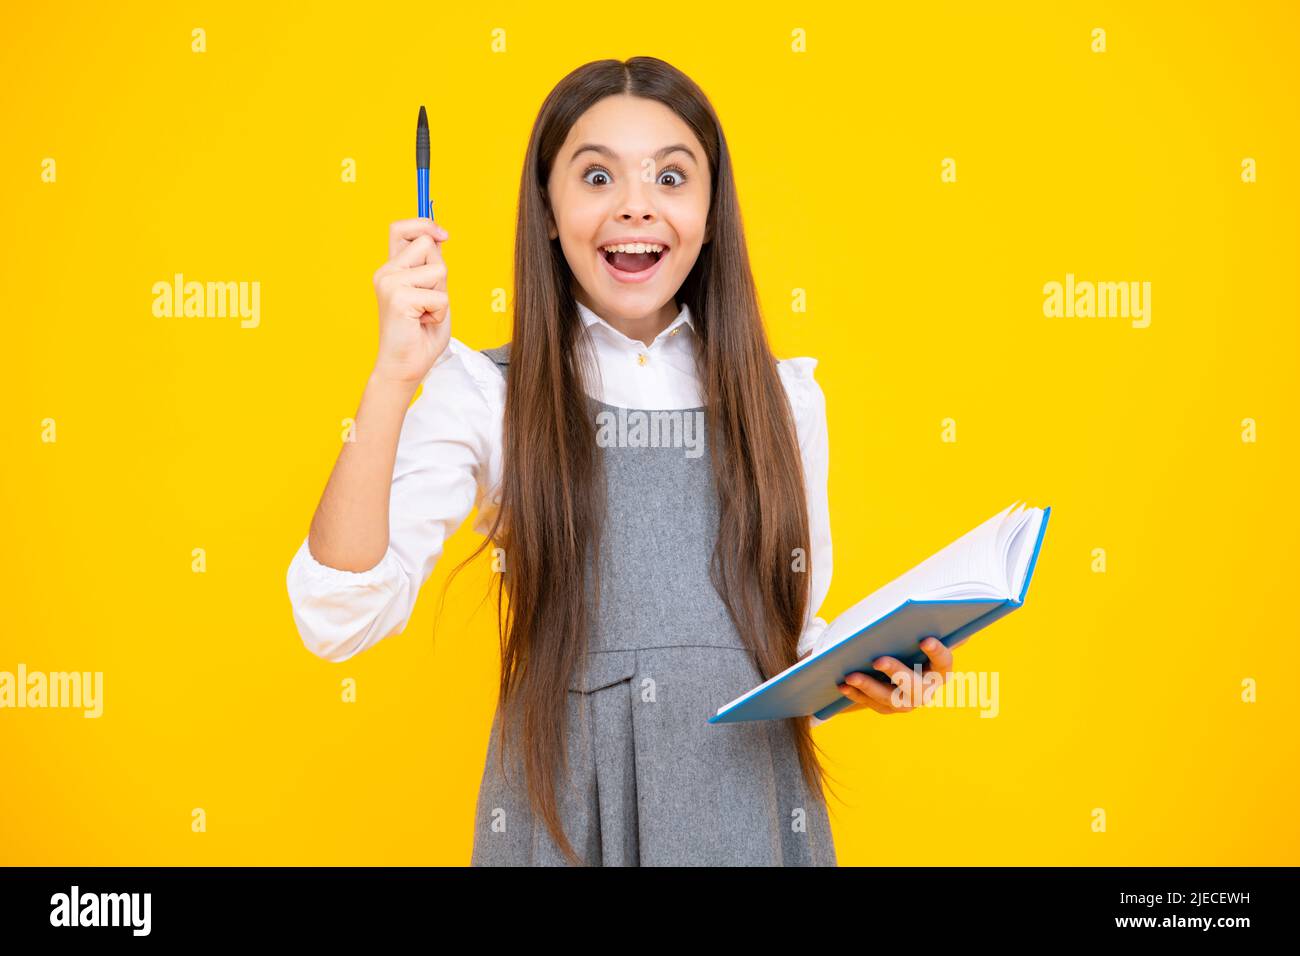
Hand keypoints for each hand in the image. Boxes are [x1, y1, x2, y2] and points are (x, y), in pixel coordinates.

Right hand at [371, 218, 451, 385]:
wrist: (405, 367)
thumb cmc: (420, 334)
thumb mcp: (431, 293)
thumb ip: (431, 267)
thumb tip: (440, 237)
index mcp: (392, 269)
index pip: (400, 228)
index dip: (424, 224)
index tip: (443, 235)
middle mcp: (386, 272)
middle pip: (428, 245)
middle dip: (441, 272)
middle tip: (429, 300)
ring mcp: (389, 283)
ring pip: (438, 269)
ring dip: (442, 295)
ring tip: (426, 313)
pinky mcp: (398, 298)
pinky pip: (440, 296)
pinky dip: (440, 313)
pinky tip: (423, 322)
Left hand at [834, 636, 953, 714]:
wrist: (900, 665)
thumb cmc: (911, 643)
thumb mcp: (918, 634)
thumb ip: (924, 625)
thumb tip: (929, 607)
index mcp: (940, 671)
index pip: (944, 663)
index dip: (936, 652)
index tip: (925, 639)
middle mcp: (927, 690)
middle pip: (914, 684)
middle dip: (895, 672)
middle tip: (877, 661)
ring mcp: (907, 703)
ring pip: (888, 697)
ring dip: (868, 686)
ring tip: (850, 676)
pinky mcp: (888, 708)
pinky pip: (871, 702)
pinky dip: (856, 693)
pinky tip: (842, 684)